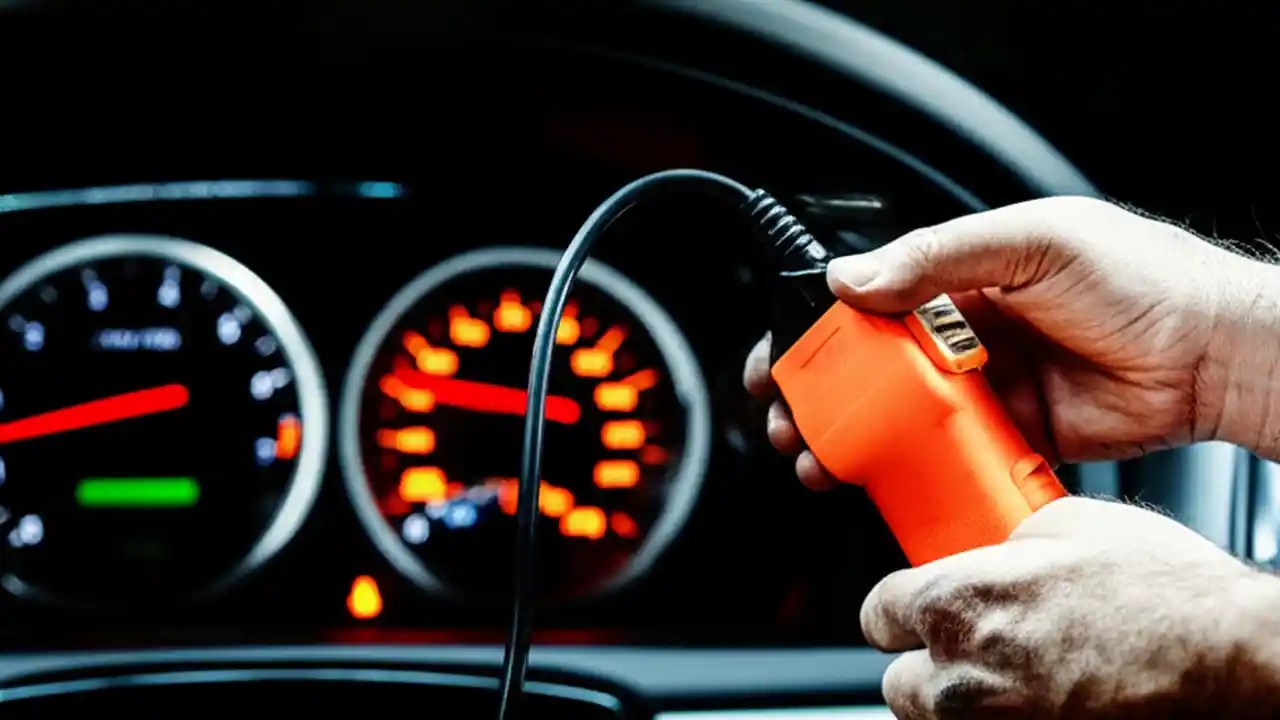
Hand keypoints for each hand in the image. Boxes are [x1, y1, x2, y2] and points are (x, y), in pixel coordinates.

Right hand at [744, 196, 1279, 488]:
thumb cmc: (1142, 279)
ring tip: (821, 463)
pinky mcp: (1012, 437)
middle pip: (873, 370)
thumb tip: (853, 277)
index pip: (868, 304)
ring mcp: (987, 389)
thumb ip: (940, 256)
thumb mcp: (1033, 241)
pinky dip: (916, 473)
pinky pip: (950, 457)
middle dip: (822, 400)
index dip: (817, 334)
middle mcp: (968, 335)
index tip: (780, 361)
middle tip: (790, 425)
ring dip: (857, 442)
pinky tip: (888, 482)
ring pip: (902, 420)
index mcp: (963, 278)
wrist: (1214, 354)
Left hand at [861, 497, 1279, 718]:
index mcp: (955, 603)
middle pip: (898, 681)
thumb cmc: (1163, 595)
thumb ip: (998, 544)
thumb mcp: (1064, 524)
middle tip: (970, 645)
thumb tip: (983, 552)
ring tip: (1013, 676)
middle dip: (926, 663)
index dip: (898, 609)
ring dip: (960, 700)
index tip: (911, 610)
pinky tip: (1044, 700)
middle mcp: (961, 678)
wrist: (1231, 660)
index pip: (876, 613)